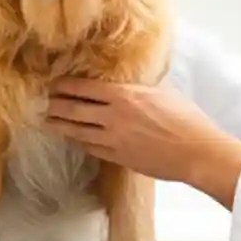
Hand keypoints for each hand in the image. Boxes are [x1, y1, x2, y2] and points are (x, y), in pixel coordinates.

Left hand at [45, 77, 240, 209]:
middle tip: (43, 103)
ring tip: (48, 122)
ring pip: (77, 131)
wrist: (196, 153)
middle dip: (55, 106)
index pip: (85, 88)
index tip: (54, 84)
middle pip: (73, 110)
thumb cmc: (187, 119)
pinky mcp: (118, 158)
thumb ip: (140, 87)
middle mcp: (113, 117)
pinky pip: (90, 148)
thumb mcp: (163, 91)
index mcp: (125, 95)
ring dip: (60, 125)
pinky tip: (72, 139)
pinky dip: (78, 141)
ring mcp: (113, 140)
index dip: (66, 85)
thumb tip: (131, 81)